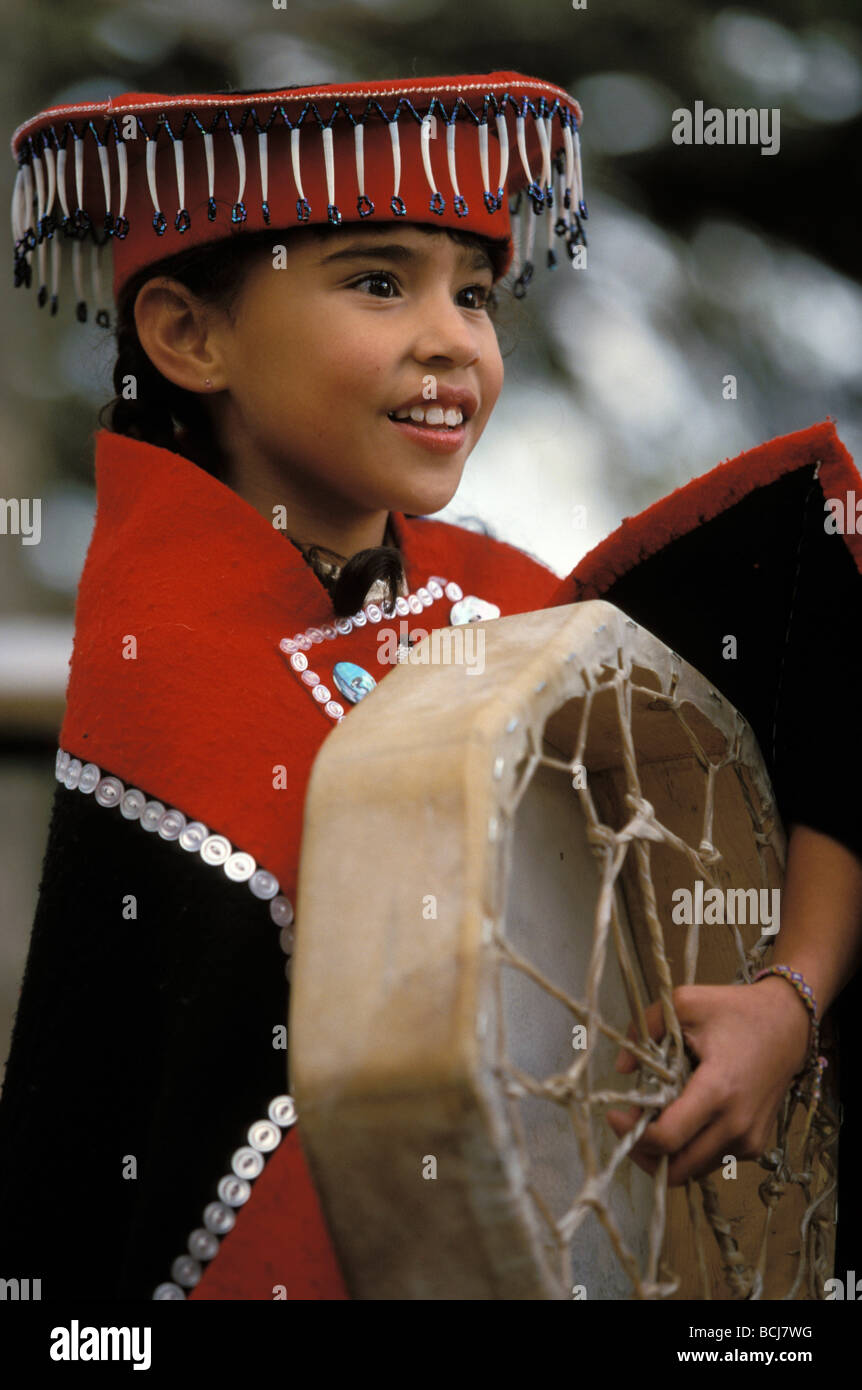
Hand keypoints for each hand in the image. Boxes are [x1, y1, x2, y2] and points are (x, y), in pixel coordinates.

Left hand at [606, 978, 811, 1184]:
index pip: (668, 1139)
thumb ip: (645, 1027)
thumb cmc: (736, 1011)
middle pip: (677, 1168)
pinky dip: (689, 1150)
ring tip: (653, 1120)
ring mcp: (748, 1141)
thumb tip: (623, 1069)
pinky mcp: (755, 1146)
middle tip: (630, 1123)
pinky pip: (711, 1161)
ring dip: (666, 1154)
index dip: (632, 1135)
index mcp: (717, 1091)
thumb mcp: (685, 1003)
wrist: (790, 1025)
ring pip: (693, 1170)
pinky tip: (681, 1120)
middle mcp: (735, 1125)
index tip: (614, 1116)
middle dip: (644, 1153)